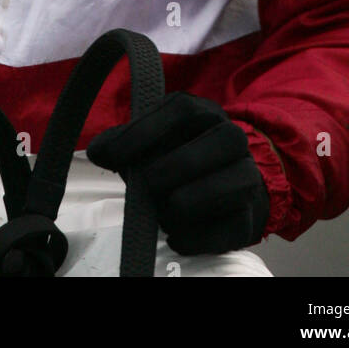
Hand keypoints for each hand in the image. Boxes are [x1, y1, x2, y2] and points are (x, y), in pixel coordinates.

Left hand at [86, 92, 269, 255]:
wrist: (228, 185)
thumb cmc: (180, 157)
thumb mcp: (153, 142)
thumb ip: (125, 142)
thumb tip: (99, 151)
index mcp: (203, 113)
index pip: (181, 109)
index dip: (145, 130)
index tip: (113, 154)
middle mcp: (232, 138)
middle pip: (218, 141)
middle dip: (176, 166)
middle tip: (148, 184)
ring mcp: (248, 177)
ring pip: (234, 183)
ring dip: (191, 200)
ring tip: (164, 211)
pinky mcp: (249, 218)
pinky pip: (230, 228)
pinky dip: (197, 237)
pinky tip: (175, 237)